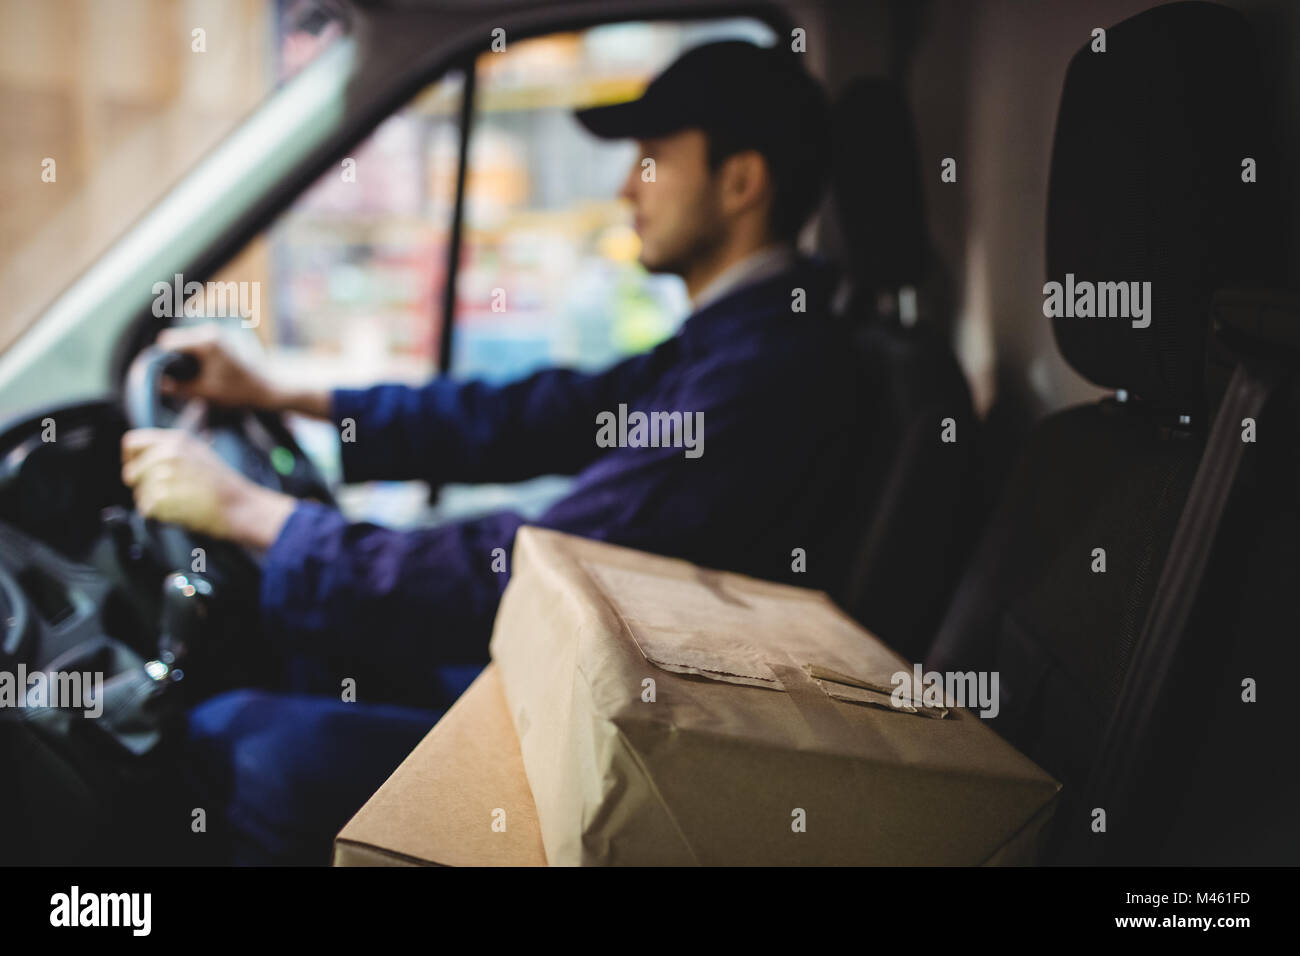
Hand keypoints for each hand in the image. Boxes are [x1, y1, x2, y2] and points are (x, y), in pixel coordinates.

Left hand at [121, 429, 295, 549]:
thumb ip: (170, 449)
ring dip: (153, 502)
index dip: (132, 459)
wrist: (240, 506)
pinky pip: (146, 508)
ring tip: (178, 501)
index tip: (140, 470)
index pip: (132, 442)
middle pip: (132, 472)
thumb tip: (144, 456)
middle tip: (166, 492)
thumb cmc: (223, 485)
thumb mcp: (199, 453)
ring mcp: (165, 474)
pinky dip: (158, 514)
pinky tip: (178, 510)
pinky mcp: (163, 496)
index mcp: (176, 440)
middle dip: (143, 486)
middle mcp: (168, 453)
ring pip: (139, 493)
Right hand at [156, 325, 277, 409]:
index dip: (160, 360)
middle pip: (173, 340)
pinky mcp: (217, 338)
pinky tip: (195, 372)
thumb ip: (177, 388)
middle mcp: (209, 332)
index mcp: (205, 342)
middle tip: (173, 379)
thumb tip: (154, 384)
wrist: (264, 388)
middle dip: (170, 358)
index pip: (167, 343)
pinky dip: (189, 356)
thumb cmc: (236, 392)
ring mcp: (214, 333)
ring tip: (187, 377)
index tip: (161, 376)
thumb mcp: (204, 392)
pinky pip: (192, 343)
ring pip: (182, 341)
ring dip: (180, 357)